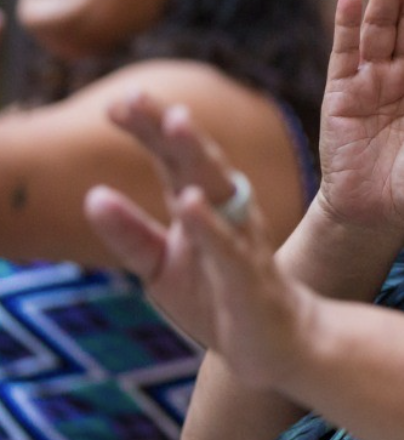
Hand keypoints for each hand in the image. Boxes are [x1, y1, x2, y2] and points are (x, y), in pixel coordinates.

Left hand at [85, 93, 256, 345]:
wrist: (276, 344)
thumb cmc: (218, 297)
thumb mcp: (160, 266)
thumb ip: (130, 234)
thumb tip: (91, 196)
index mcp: (203, 203)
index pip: (172, 158)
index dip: (147, 130)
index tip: (114, 104)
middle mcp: (227, 210)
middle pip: (196, 159)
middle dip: (168, 127)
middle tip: (135, 96)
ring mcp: (240, 239)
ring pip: (219, 188)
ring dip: (196, 155)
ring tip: (174, 123)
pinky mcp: (247, 276)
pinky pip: (227, 245)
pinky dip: (209, 223)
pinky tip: (189, 202)